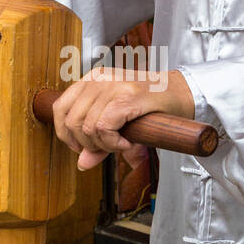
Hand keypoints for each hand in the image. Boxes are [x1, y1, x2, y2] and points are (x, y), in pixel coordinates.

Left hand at [52, 65, 194, 170]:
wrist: (183, 93)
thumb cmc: (151, 106)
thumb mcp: (117, 121)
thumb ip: (97, 140)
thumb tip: (81, 164)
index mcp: (92, 79)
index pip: (60, 108)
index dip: (65, 134)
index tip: (81, 147)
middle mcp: (99, 78)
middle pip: (72, 122)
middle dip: (88, 144)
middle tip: (108, 147)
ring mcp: (113, 86)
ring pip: (87, 128)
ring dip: (103, 145)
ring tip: (121, 143)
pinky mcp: (128, 97)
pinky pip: (104, 128)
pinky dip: (113, 143)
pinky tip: (126, 143)